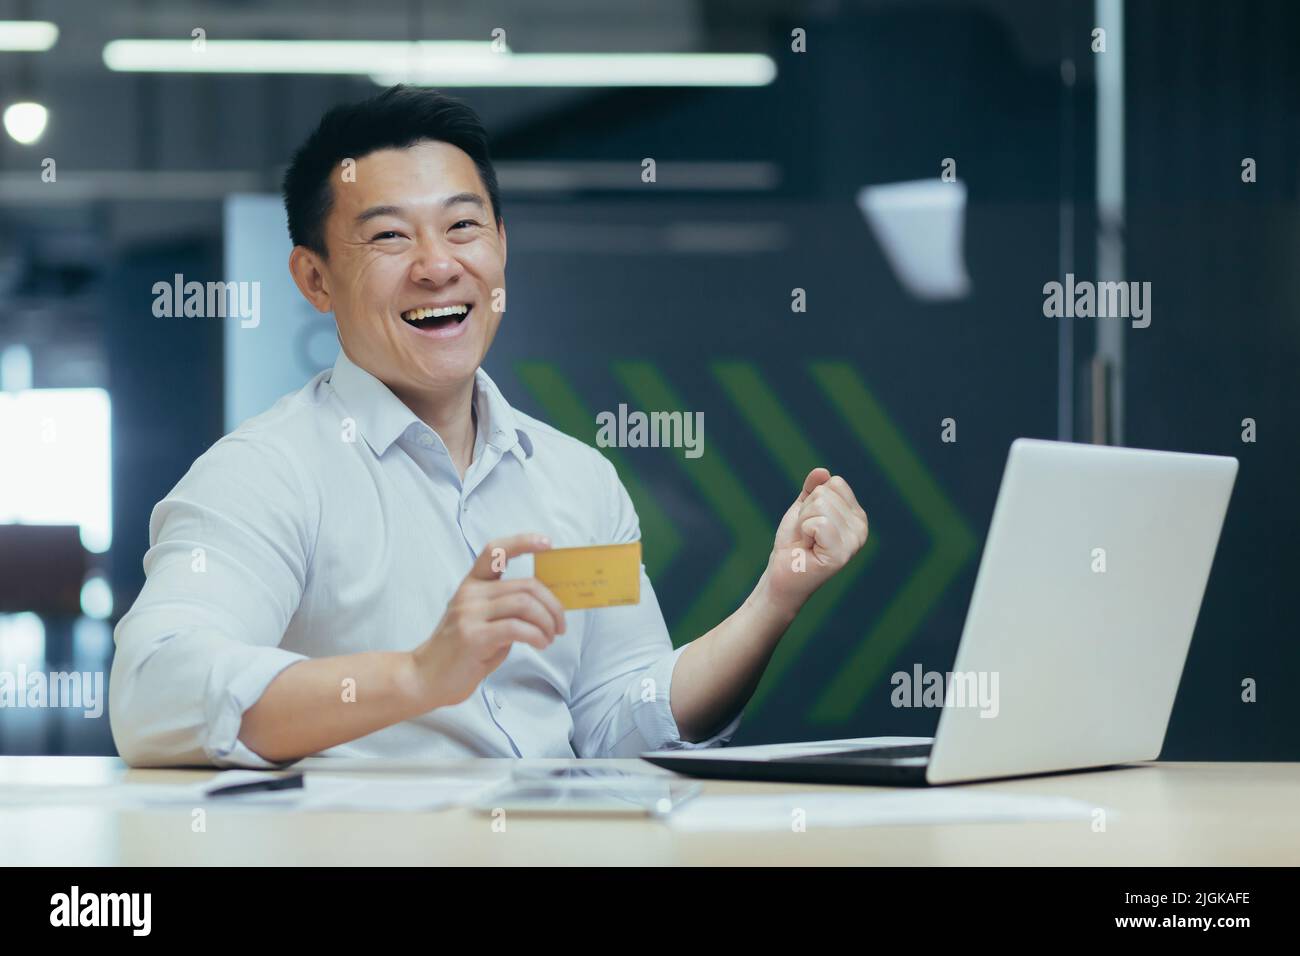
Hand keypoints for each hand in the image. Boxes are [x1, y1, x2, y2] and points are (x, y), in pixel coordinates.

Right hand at [409, 533, 565, 709]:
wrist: (426, 678)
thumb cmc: (462, 652)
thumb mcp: (484, 621)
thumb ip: (507, 608)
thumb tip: (545, 604)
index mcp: (473, 584)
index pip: (496, 551)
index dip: (523, 542)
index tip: (547, 543)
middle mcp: (470, 593)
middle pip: (526, 585)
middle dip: (552, 605)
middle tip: (560, 625)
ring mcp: (469, 613)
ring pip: (525, 604)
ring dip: (547, 622)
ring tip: (549, 638)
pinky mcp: (473, 636)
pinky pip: (516, 628)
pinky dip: (537, 635)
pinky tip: (540, 644)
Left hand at [764, 468, 868, 615]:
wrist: (782, 572)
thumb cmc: (794, 542)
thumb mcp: (803, 509)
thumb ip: (813, 489)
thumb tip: (822, 471)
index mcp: (858, 516)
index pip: (835, 483)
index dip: (813, 499)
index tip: (811, 522)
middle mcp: (862, 529)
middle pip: (825, 493)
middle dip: (806, 511)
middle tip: (807, 534)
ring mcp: (854, 543)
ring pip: (820, 505)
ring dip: (804, 522)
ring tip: (807, 542)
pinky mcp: (841, 554)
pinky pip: (817, 523)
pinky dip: (804, 531)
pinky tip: (808, 548)